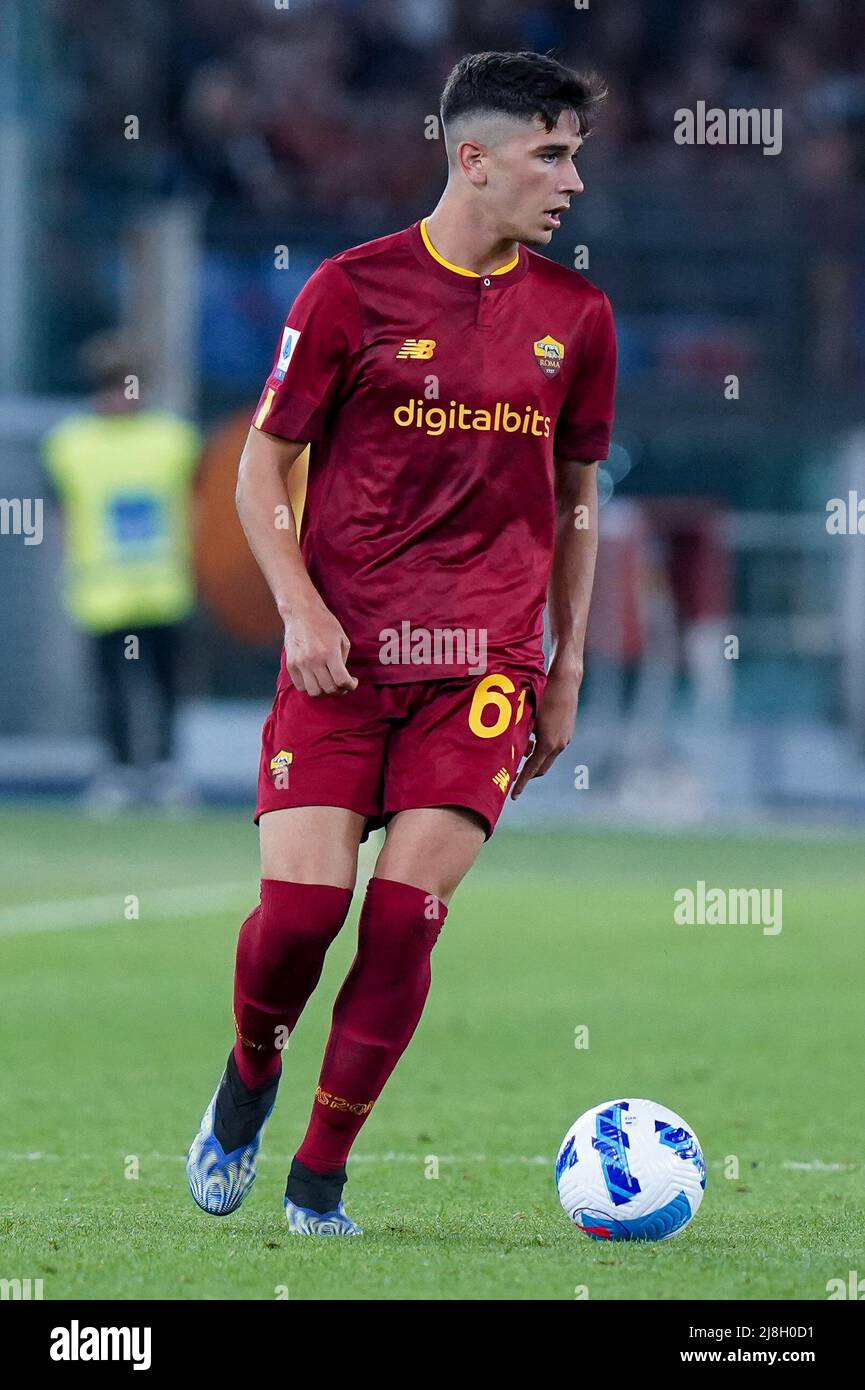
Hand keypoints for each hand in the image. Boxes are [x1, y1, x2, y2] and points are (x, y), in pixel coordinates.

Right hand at [283, 600, 357, 695]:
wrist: (301, 612)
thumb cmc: (325, 623)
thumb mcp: (342, 639)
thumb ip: (343, 660)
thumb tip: (342, 678)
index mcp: (330, 653)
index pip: (342, 681)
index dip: (351, 686)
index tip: (353, 682)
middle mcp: (314, 660)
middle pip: (329, 689)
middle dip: (339, 690)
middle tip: (342, 685)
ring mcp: (300, 664)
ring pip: (314, 692)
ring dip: (324, 691)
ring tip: (328, 683)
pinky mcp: (290, 665)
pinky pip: (301, 686)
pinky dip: (310, 687)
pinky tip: (315, 679)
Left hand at [510, 665, 580, 797]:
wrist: (566, 682)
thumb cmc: (542, 695)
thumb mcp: (527, 717)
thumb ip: (520, 736)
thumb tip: (509, 752)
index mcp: (548, 744)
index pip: (532, 770)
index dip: (521, 783)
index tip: (513, 795)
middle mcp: (559, 745)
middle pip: (541, 768)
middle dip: (527, 775)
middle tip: (511, 777)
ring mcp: (565, 739)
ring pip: (547, 758)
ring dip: (533, 760)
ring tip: (517, 756)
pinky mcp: (567, 733)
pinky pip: (552, 748)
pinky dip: (540, 750)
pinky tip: (531, 742)